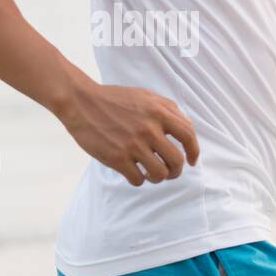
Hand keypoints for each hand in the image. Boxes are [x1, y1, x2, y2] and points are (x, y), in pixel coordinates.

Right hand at [58, 83, 199, 186]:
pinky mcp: (117, 158)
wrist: (81, 102)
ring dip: (158, 178)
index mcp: (158, 112)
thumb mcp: (144, 95)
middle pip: (177, 160)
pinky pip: (138, 179)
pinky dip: (138, 180)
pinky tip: (133, 172)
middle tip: (170, 172)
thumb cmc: (113, 99)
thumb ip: (166, 108)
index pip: (188, 135)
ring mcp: (133, 145)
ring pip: (159, 174)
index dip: (194, 151)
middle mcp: (149, 129)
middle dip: (176, 171)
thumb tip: (185, 128)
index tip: (192, 161)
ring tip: (151, 174)